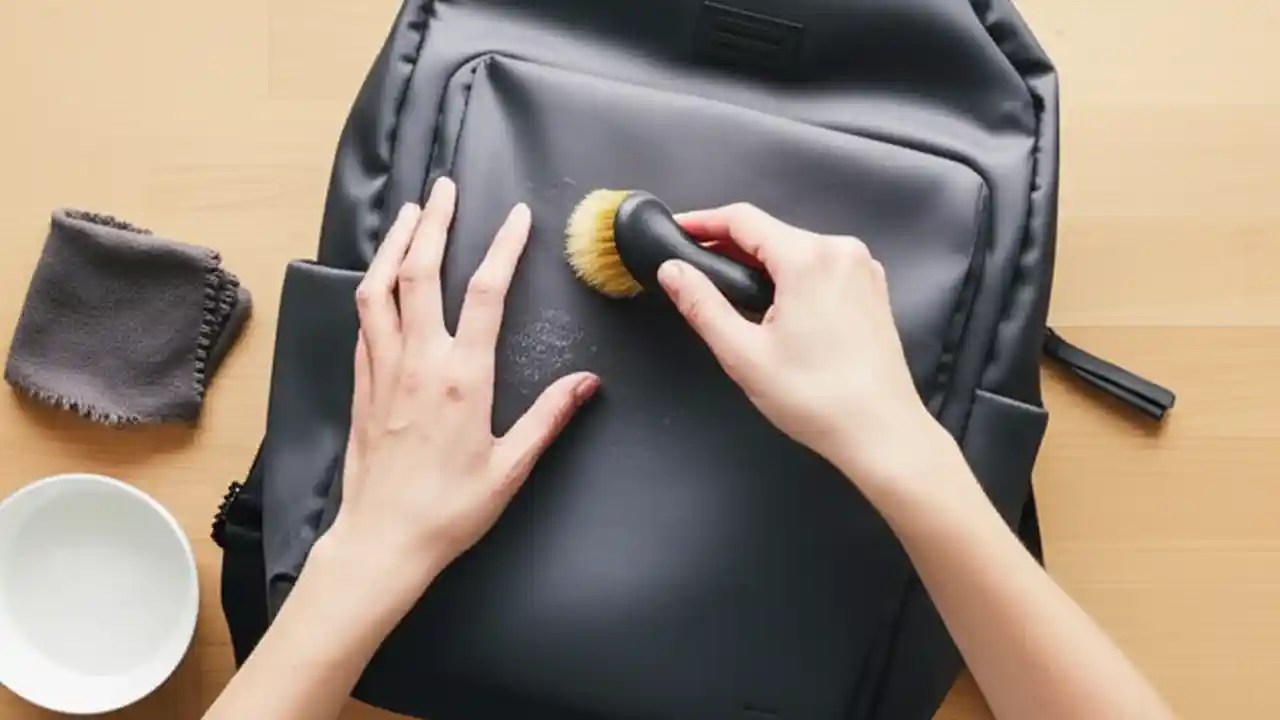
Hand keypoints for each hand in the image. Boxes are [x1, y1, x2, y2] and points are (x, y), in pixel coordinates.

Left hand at [318, 178, 599, 597]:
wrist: (383, 540)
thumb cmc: (450, 509)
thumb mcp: (512, 467)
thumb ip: (549, 418)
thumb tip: (587, 383)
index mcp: (462, 378)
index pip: (485, 293)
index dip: (502, 248)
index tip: (515, 218)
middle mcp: (418, 362)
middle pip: (420, 273)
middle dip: (433, 223)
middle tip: (444, 189)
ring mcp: (384, 369)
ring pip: (380, 288)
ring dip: (394, 244)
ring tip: (407, 214)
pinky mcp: (362, 384)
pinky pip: (363, 321)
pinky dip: (373, 287)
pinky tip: (381, 278)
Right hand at [659, 203, 951, 497]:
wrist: (880, 432)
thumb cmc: (817, 398)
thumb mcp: (743, 353)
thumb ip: (702, 304)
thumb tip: (673, 271)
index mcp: (807, 258)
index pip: (742, 219)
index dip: (703, 221)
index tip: (678, 229)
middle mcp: (840, 252)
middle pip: (770, 232)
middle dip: (729, 244)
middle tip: (695, 266)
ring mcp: (861, 268)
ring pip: (795, 248)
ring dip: (760, 262)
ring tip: (729, 288)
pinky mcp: (870, 288)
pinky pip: (820, 265)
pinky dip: (791, 274)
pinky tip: (773, 303)